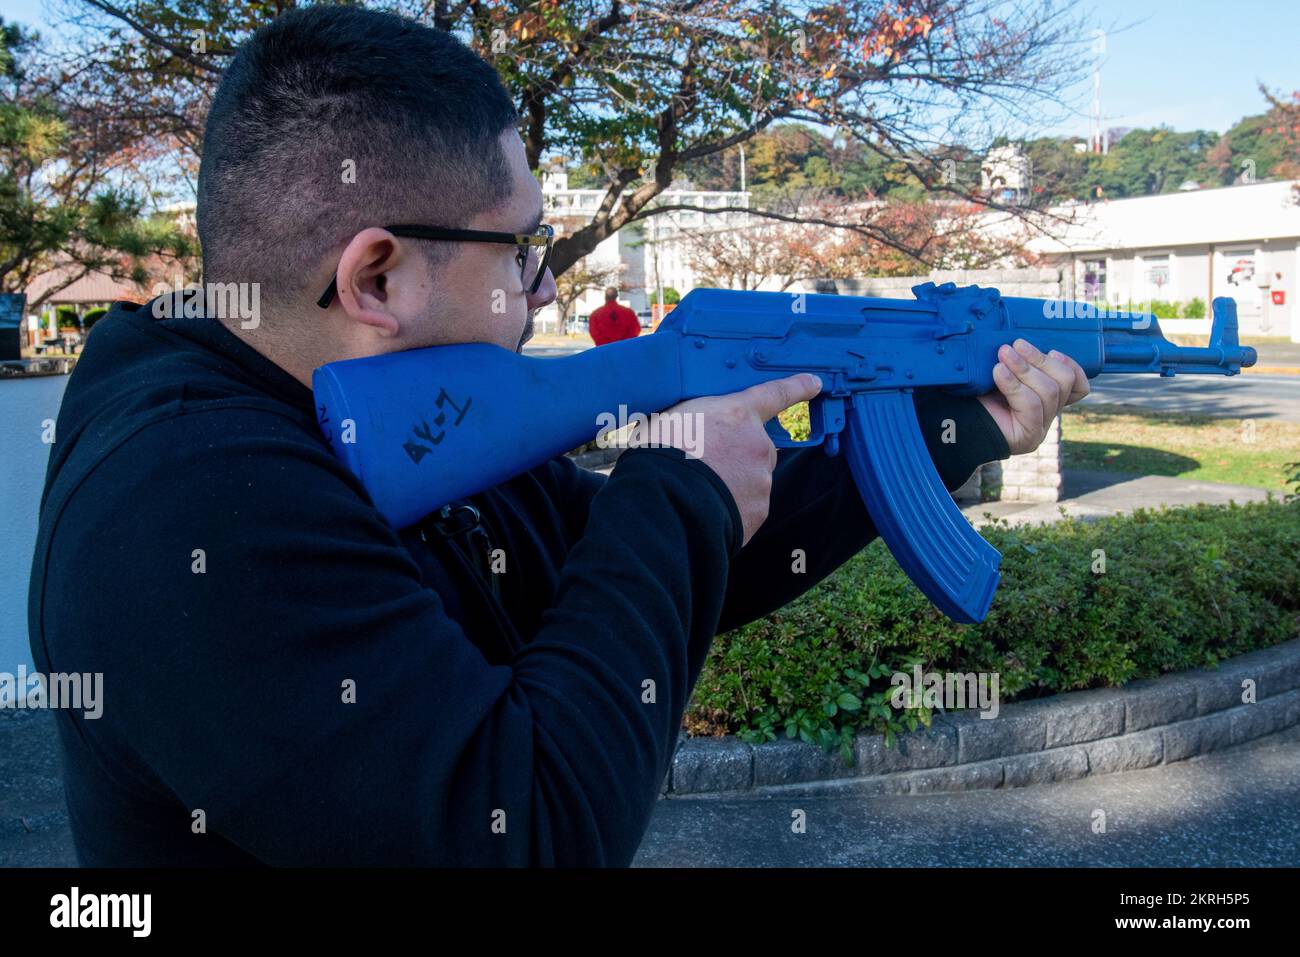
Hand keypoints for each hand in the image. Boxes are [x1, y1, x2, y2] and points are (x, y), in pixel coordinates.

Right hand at [645, 373, 821, 545]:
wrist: (664, 502)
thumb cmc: (659, 454)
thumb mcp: (670, 418)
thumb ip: (692, 417)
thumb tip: (682, 424)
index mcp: (738, 414)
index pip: (776, 393)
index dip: (797, 387)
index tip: (814, 384)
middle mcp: (758, 444)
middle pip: (756, 447)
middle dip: (737, 454)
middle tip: (705, 463)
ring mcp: (761, 480)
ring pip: (751, 479)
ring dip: (732, 483)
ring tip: (699, 490)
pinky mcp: (757, 512)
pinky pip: (746, 508)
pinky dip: (731, 509)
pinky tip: (705, 509)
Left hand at [977, 339, 1089, 454]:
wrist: (952, 422)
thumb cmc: (976, 393)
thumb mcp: (1002, 371)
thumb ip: (1019, 359)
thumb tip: (1022, 339)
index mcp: (1047, 398)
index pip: (1079, 386)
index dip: (1072, 365)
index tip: (1052, 349)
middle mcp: (1048, 414)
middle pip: (1064, 382)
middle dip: (1040, 359)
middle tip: (1015, 345)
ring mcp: (1040, 428)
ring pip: (1049, 391)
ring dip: (1024, 368)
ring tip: (1002, 356)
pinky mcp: (1028, 437)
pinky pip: (1031, 404)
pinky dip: (1014, 384)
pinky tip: (998, 373)